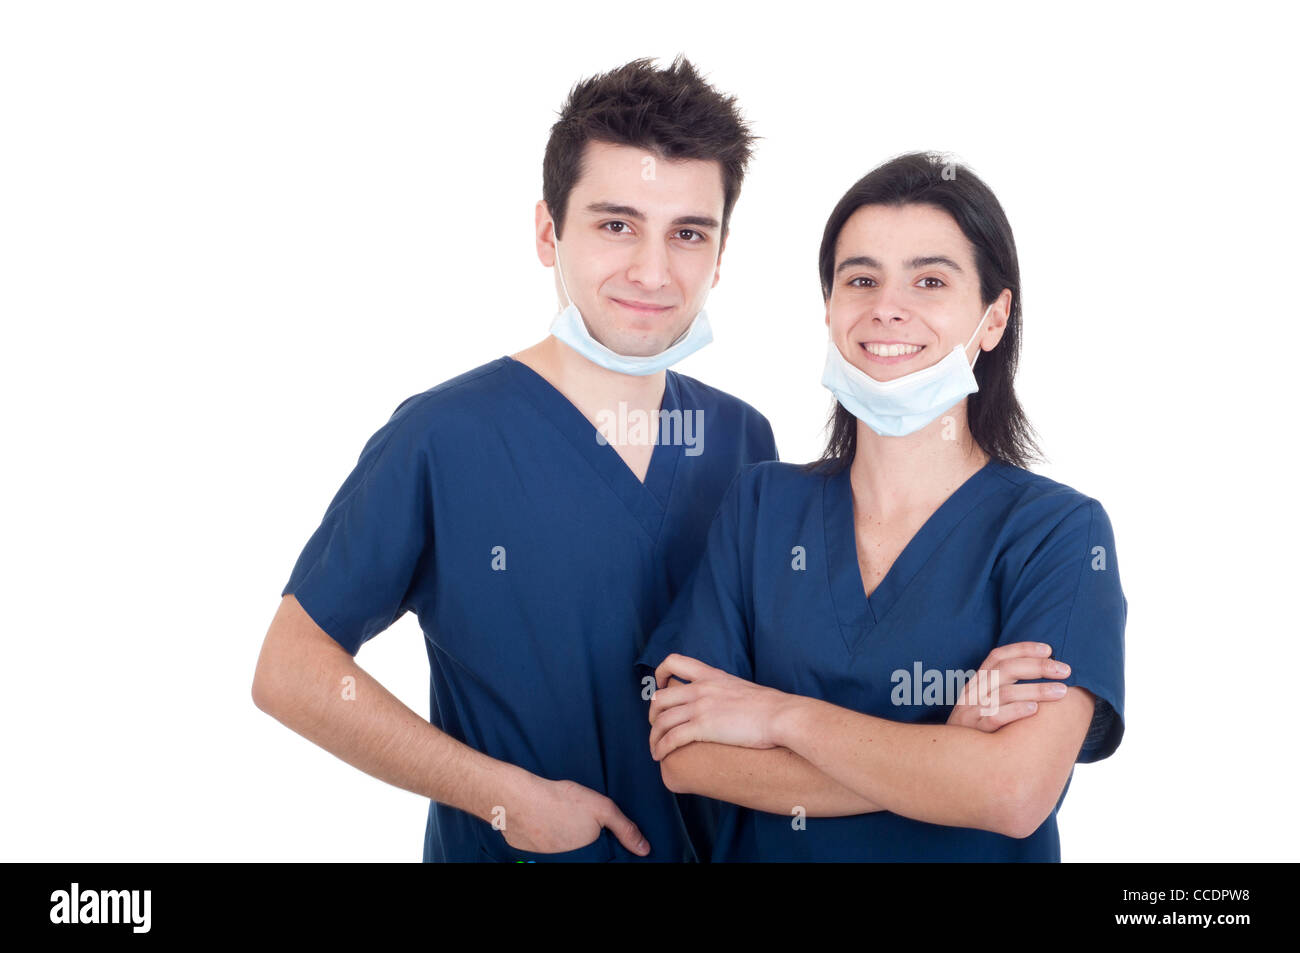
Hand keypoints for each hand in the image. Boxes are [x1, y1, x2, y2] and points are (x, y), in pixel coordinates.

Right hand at [496, 773, 649, 855]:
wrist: (518, 801)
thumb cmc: (560, 802)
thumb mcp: (602, 809)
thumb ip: (625, 829)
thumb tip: (645, 849)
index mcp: (589, 860)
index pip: (604, 862)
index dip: (608, 854)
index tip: (603, 840)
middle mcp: (570, 864)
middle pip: (588, 860)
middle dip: (590, 849)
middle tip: (582, 830)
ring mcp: (550, 863)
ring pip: (570, 857)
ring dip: (571, 846)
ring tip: (565, 825)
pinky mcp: (534, 858)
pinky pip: (550, 854)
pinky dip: (552, 844)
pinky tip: (550, 826)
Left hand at [647, 654, 791, 760]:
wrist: (781, 716)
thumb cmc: (770, 707)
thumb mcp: (742, 688)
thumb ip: (727, 691)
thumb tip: (728, 703)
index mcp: (711, 675)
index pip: (674, 661)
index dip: (660, 673)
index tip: (660, 686)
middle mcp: (701, 688)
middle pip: (660, 697)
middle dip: (653, 714)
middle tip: (657, 727)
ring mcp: (701, 707)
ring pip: (662, 720)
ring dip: (654, 737)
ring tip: (655, 749)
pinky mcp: (703, 728)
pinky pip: (671, 738)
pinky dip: (661, 748)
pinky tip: (660, 756)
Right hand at [946, 641, 1071, 731]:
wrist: (949, 758)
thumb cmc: (976, 728)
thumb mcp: (982, 702)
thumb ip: (1003, 689)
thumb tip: (1042, 676)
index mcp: (977, 682)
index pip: (998, 656)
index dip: (1023, 649)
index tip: (1049, 649)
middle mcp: (974, 692)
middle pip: (1006, 670)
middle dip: (1038, 667)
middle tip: (1065, 670)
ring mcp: (972, 710)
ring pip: (1005, 693)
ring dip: (1036, 689)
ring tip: (1061, 691)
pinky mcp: (974, 730)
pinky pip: (995, 717)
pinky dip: (1015, 711)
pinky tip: (1035, 710)